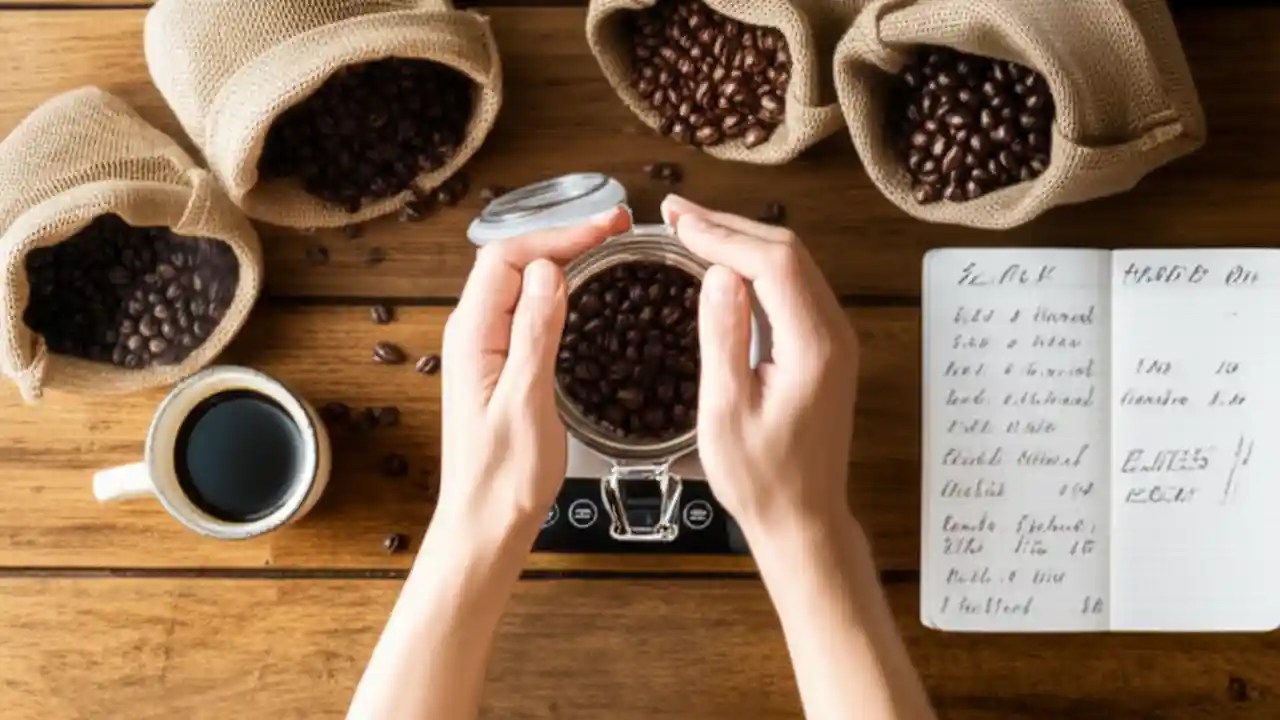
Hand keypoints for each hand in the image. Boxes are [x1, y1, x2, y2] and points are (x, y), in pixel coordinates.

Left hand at [437, 206, 631, 539]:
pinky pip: (527, 310)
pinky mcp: (501, 365)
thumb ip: (533, 333)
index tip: (604, 229)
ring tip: (608, 247)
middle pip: (512, 262)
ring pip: (520, 283)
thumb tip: (547, 272)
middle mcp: (472, 335)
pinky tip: (586, 292)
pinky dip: (559, 290)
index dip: (556, 235)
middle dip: (563, 237)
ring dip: (562, 259)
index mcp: (472, 336)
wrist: (485, 524)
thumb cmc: (503, 477)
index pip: (506, 257)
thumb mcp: (526, 402)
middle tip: (615, 228)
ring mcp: (485, 349)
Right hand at [661, 195, 858, 537]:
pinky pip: (792, 289)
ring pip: (792, 265)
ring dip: (741, 241)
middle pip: (787, 252)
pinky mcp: (824, 348)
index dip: (722, 234)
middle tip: (674, 212)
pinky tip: (720, 264)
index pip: (773, 262)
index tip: (676, 221)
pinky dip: (755, 267)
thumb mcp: (725, 410)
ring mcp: (834, 339)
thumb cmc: (761, 477)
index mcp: (814, 345)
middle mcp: (834, 332)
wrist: (803, 518)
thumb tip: (716, 272)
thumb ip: (723, 336)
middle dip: (729, 225)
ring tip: (689, 227)